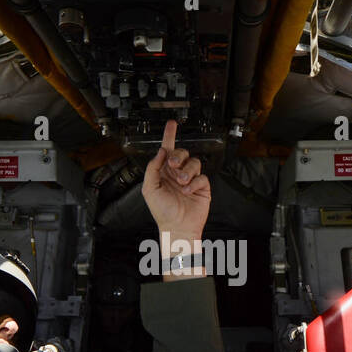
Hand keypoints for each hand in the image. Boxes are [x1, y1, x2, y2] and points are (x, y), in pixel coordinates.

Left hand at [141, 120, 210, 243]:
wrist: (177, 227)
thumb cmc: (162, 212)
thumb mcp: (150, 188)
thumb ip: (153, 168)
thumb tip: (161, 151)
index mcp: (163, 173)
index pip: (166, 150)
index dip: (169, 136)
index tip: (171, 124)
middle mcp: (176, 174)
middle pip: (181, 153)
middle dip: (178, 156)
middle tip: (173, 166)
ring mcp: (190, 180)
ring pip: (193, 162)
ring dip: (186, 171)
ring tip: (181, 183)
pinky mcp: (201, 187)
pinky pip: (202, 177)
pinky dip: (195, 183)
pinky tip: (188, 191)